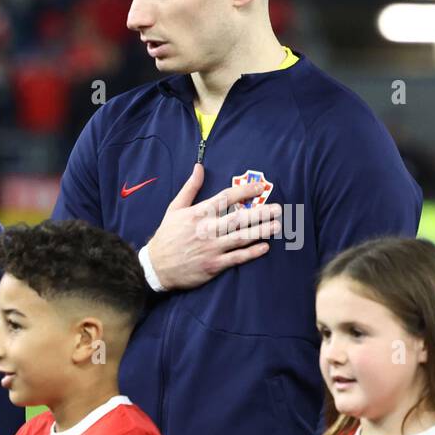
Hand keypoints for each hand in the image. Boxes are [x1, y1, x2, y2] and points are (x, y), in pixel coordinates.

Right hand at [145, 163, 282, 290]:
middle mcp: (207, 229)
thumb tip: (199, 167)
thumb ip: (190, 188)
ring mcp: (211, 248)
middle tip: (278, 208)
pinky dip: (251, 253)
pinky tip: (264, 247)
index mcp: (199, 213)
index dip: (245, 191)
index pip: (226, 198)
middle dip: (260, 212)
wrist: (156, 266)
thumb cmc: (167, 235)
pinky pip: (236, 258)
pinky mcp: (213, 265)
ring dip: (261, 231)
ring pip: (241, 237)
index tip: (260, 187)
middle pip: (239, 218)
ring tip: (277, 225)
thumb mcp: (175, 208)